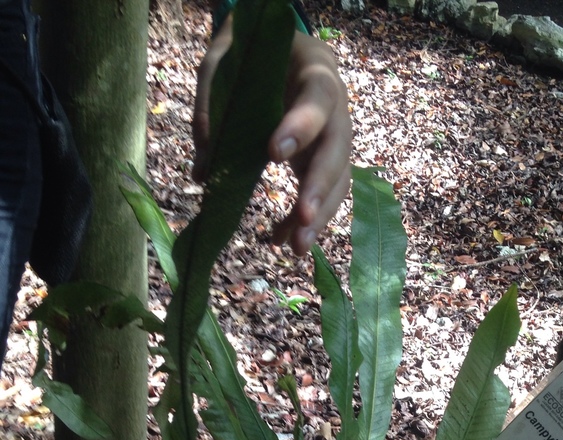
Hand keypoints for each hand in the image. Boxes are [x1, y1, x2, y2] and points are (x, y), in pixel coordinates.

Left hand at [193, 23, 350, 254]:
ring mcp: (334, 135)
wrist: (270, 50)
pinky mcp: (324, 160)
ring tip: (297, 247)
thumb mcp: (222, 64)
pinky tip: (282, 241)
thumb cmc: (247, 53)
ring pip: (339, 179)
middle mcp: (336, 104)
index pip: (318, 98)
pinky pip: (323, 194)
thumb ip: (212, 105)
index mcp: (316, 67)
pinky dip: (302, 220)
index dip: (302, 127)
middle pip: (338, 149)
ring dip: (319, 216)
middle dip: (319, 187)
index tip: (274, 155)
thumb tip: (205, 171)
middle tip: (302, 219)